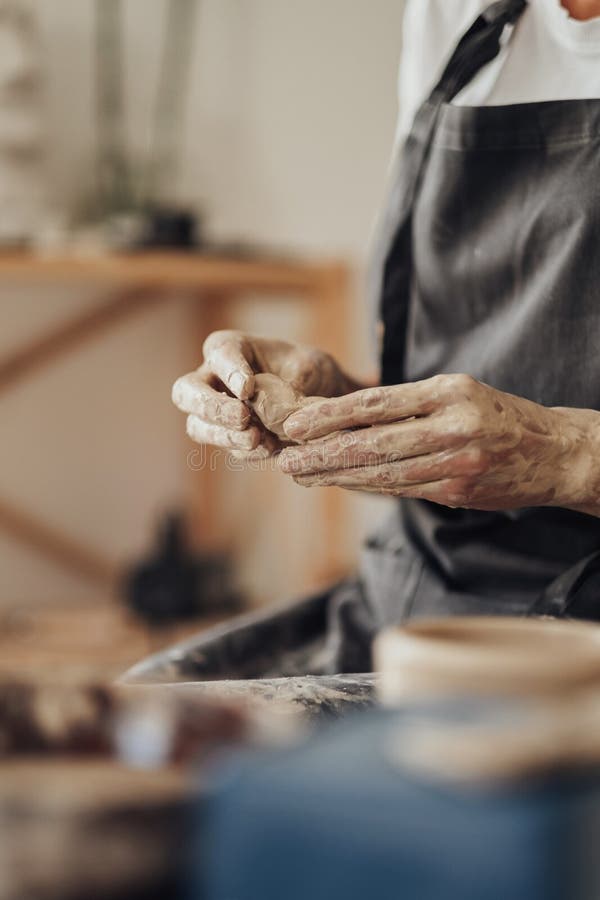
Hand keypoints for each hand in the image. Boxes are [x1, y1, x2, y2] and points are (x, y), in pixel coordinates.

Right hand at [172, 330, 354, 458]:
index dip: (228, 371)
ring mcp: (214, 412)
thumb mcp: (310, 367)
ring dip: (224, 436)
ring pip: (197, 426)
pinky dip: (245, 451)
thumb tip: (280, 408)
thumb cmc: (308, 370)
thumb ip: (294, 382)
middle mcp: (212, 378)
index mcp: (231, 348)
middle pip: (186, 392)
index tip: (247, 388)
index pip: (219, 354)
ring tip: (256, 439)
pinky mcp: (227, 437)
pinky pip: (226, 447)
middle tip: (242, 417)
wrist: (319, 396)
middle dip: (211, 407)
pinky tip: (269, 448)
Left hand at [277, 373, 591, 510]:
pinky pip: (403, 490)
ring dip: (338, 477)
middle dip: (324, 454)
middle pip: (373, 444)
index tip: (297, 426)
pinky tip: (341, 485)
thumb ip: (411, 404)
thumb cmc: (498, 416)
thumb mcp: (459, 392)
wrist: (554, 452)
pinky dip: (367, 488)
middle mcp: (452, 426)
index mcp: (448, 392)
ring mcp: (456, 462)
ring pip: (384, 473)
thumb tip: (350, 420)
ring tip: (303, 475)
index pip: (377, 404)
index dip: (331, 417)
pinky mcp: (459, 490)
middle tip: (286, 460)